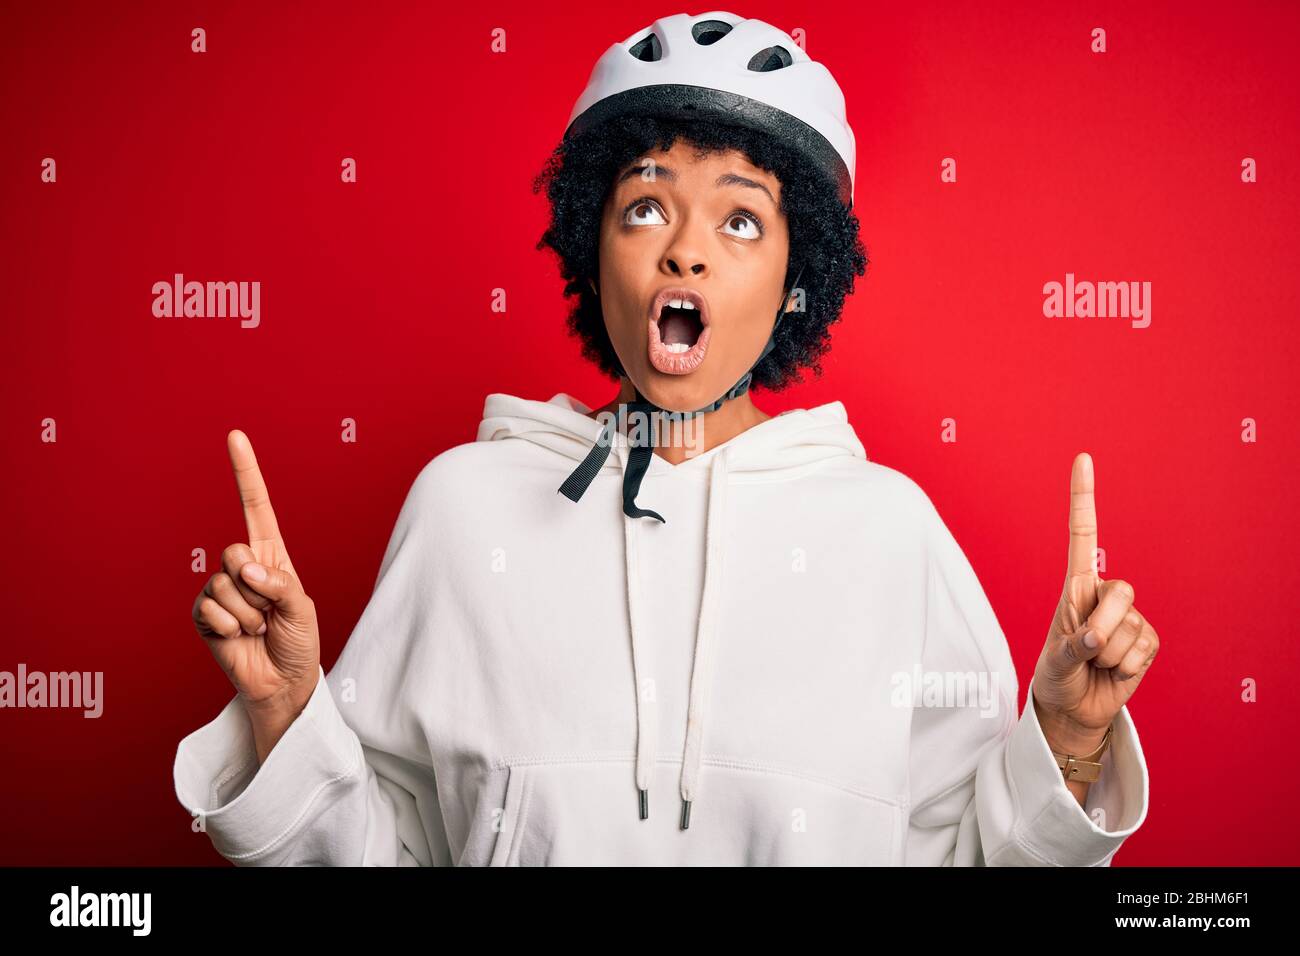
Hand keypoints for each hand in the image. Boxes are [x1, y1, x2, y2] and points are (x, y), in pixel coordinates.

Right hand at [191, 430, 320, 732]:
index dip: (245, 473)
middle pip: (234, 551)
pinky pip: (209, 608)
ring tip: (258, 629)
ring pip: (223, 585)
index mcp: (271, 556)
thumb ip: (279, 585)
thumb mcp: (301, 609)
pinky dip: (229, 627)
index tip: (235, 437)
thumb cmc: (298, 641)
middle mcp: (243, 567)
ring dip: (246, 614)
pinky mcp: (203, 614)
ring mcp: (220, 590)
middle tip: (268, 611)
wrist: (282, 681)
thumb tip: (246, 570)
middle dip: (255, 585)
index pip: (255, 507)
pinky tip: (238, 638)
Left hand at [1031, 452, 1159, 755]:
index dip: (1084, 497)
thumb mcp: (1054, 661)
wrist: (1074, 706)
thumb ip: (1073, 647)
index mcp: (1076, 587)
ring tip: (1096, 663)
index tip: (1083, 459)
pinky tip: (1115, 670)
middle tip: (1087, 649)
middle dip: (1104, 625)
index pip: (1083, 534)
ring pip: (1131, 629)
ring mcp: (1130, 618)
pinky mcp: (1148, 641)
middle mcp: (1105, 595)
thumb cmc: (1056, 675)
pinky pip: (1144, 650)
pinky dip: (1126, 668)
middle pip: (1123, 591)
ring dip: (1110, 655)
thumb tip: (1096, 637)